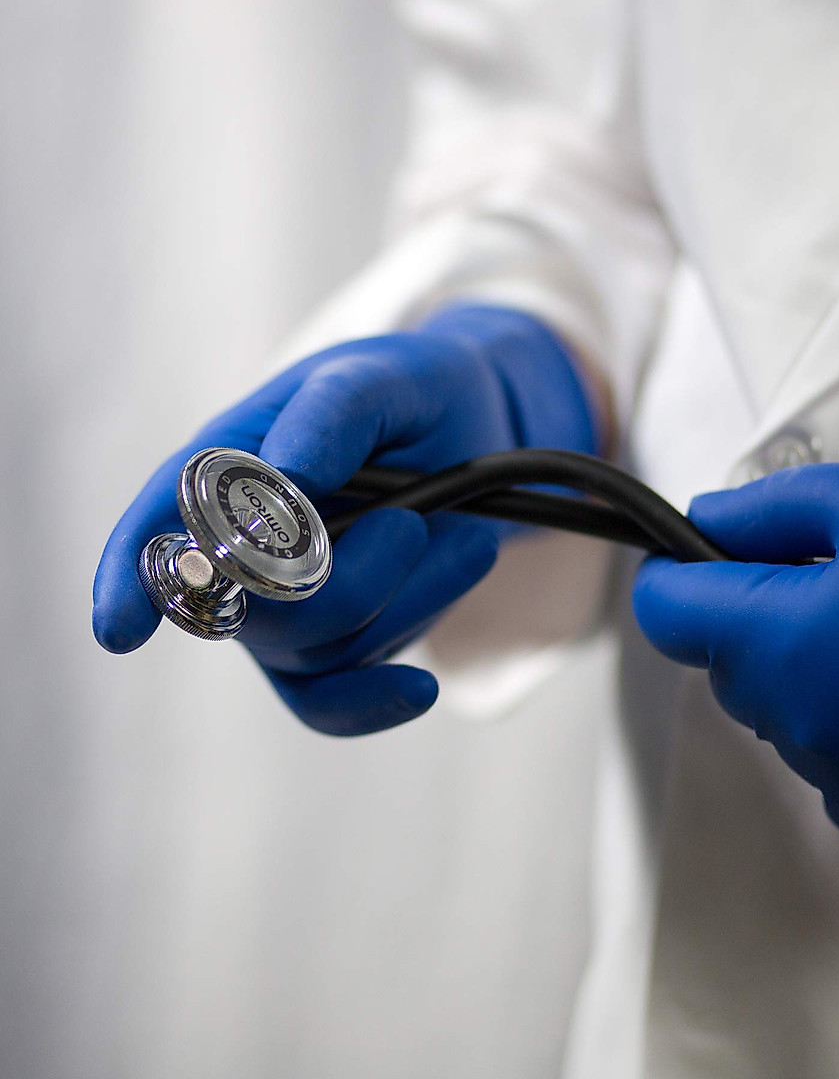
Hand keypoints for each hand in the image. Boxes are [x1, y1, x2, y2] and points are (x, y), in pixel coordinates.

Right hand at [93, 305, 598, 735]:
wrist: (474, 428)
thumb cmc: (408, 391)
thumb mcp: (382, 377)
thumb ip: (335, 412)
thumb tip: (287, 471)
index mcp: (225, 467)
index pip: (157, 526)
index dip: (131, 576)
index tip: (123, 629)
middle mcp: (240, 547)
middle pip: (259, 612)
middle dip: (353, 581)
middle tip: (412, 521)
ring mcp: (288, 605)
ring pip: (322, 649)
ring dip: (410, 597)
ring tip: (463, 534)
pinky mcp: (339, 643)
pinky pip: (335, 700)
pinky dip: (376, 701)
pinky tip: (422, 687)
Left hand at [633, 463, 838, 850]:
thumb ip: (768, 510)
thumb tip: (700, 523)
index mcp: (787, 643)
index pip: (670, 616)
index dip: (680, 572)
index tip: (706, 553)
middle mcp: (802, 729)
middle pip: (728, 665)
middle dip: (761, 615)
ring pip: (781, 714)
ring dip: (811, 670)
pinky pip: (831, 763)